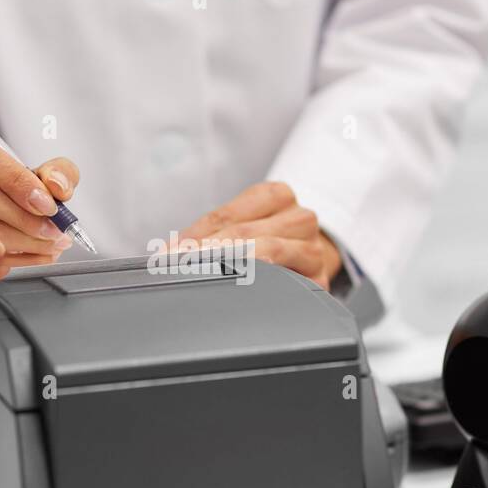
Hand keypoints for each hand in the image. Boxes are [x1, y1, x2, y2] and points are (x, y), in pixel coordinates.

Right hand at [0, 138, 79, 283]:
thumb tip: (57, 185)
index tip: (47, 202)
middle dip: (25, 215)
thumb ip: (56, 172)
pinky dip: (19, 261)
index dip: (18, 179)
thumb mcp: (33, 178)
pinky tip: (38, 256)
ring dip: (26, 241)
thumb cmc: (2, 200)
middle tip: (54, 229)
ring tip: (53, 244)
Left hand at [178, 181, 342, 288]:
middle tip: (178, 268)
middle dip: (206, 251)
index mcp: (278, 196)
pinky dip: (263, 284)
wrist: (312, 257)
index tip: (168, 254)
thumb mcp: (244, 223)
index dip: (195, 235)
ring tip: (205, 275)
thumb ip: (211, 233)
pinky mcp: (319, 280)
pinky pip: (289, 282)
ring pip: (270, 249)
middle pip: (245, 232)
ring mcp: (312, 249)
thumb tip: (169, 253)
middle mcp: (299, 218)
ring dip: (233, 263)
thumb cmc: (268, 240)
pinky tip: (242, 291)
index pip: (227, 214)